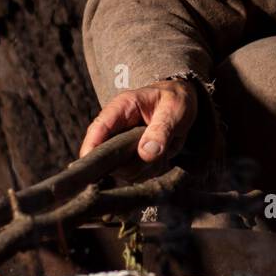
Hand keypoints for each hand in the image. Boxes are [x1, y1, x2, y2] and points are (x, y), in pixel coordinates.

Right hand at [78, 78, 198, 164]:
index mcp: (120, 108)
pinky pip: (140, 175)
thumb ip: (161, 130)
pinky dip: (155, 169)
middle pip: (109, 159)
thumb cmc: (175, 100)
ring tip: (165, 147)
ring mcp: (123, 146)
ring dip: (149, 166)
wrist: (183, 103)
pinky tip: (164, 154)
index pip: (98, 130)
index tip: (93, 168)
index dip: (91, 149)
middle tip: (160, 150)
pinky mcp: (132, 159)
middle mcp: (116, 129)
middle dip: (135, 163)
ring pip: (126, 171)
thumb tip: (146, 153)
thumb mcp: (173, 110)